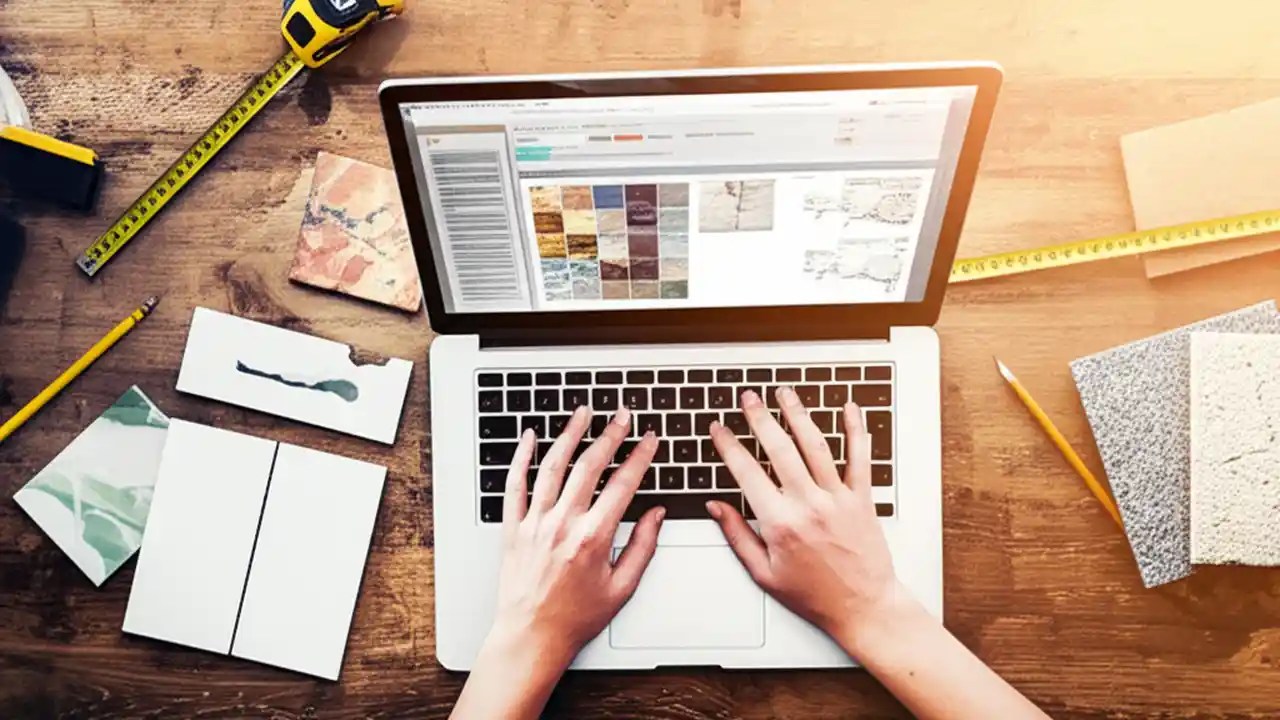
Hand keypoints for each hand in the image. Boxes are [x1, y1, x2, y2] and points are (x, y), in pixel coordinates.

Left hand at [488, 406, 665, 666]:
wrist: (531, 636)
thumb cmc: (575, 618)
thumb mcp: (622, 587)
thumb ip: (643, 546)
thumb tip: (657, 514)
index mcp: (593, 538)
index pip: (623, 484)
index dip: (640, 456)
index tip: (649, 439)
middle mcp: (563, 524)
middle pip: (589, 466)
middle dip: (610, 435)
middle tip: (621, 416)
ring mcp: (535, 523)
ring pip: (552, 466)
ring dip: (570, 434)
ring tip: (583, 413)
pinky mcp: (513, 528)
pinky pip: (514, 484)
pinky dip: (522, 457)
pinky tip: (530, 437)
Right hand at [707, 388, 901, 647]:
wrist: (863, 608)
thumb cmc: (814, 595)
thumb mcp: (764, 573)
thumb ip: (737, 535)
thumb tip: (716, 507)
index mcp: (780, 523)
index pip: (746, 472)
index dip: (728, 446)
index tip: (719, 429)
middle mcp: (809, 505)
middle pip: (779, 449)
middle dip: (759, 418)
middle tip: (748, 398)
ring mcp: (838, 499)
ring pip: (815, 445)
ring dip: (798, 414)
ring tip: (785, 393)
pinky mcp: (862, 499)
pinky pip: (860, 457)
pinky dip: (856, 430)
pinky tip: (849, 409)